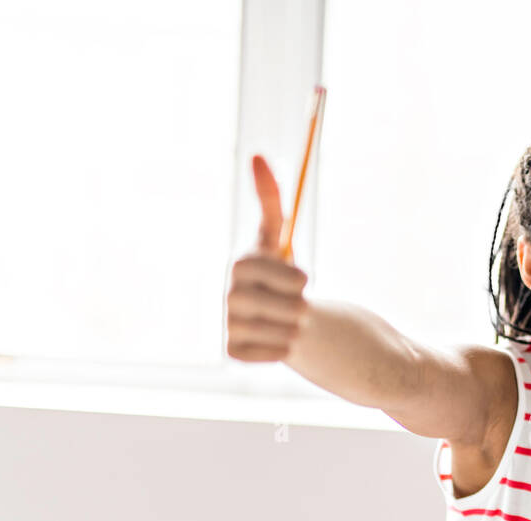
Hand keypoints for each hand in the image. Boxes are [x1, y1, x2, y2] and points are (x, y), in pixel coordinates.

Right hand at [225, 155, 309, 362]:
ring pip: (284, 333)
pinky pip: (272, 355)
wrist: (275, 317)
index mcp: (239, 264)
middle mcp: (227, 294)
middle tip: (297, 306)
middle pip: (289, 307)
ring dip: (295, 329)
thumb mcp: (278, 237)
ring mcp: (227, 324)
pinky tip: (276, 340)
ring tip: (287, 322)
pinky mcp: (231, 352)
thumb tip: (257, 155)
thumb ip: (271, 199)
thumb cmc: (279, 273)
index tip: (303, 281)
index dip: (296, 279)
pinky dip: (283, 350)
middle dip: (301, 307)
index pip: (281, 274)